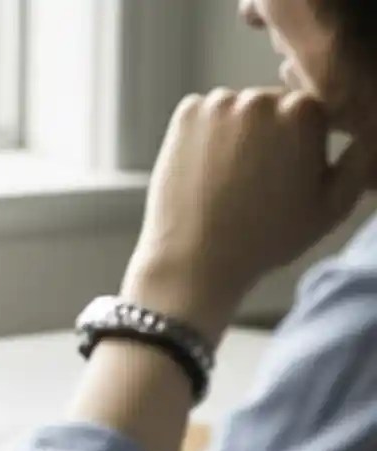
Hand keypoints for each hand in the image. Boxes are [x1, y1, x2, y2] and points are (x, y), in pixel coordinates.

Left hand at [123, 88, 371, 340]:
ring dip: (239, 132)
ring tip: (232, 178)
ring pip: (239, 109)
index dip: (307, 144)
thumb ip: (361, 160)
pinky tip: (208, 168)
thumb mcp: (333, 205)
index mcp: (304, 112)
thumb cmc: (267, 238)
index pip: (315, 112)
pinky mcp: (186, 113)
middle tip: (259, 181)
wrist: (196, 258)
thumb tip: (370, 131)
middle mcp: (261, 97)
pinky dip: (207, 133)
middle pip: (275, 106)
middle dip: (273, 134)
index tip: (291, 174)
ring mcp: (219, 102)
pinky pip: (206, 113)